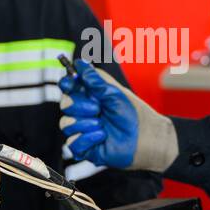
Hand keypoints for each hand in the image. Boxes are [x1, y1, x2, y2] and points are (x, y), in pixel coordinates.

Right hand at [58, 60, 176, 171]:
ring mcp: (82, 129)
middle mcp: (83, 111)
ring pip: (66, 124)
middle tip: (97, 108)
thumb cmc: (132, 114)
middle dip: (80, 105)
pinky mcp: (83, 146)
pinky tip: (102, 136)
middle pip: (65, 104)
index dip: (66, 84)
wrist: (144, 137)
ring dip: (85, 123)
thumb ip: (94, 79)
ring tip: (102, 125)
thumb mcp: (113, 93)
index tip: (70, 84)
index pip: (68, 87)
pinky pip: (72, 142)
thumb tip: (80, 63)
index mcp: (89, 96)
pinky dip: (87, 138)